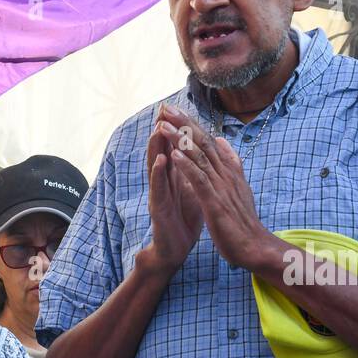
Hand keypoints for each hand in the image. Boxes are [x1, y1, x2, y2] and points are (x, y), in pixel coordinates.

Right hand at [146, 104, 204, 271]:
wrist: (176, 249)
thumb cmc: (184, 219)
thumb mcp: (192, 190)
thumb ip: (193, 171)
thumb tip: (201, 152)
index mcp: (174, 177)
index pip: (174, 149)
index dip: (177, 130)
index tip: (179, 108)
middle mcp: (164, 182)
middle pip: (162, 151)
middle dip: (163, 130)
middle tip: (164, 108)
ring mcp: (159, 194)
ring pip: (156, 166)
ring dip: (156, 146)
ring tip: (159, 127)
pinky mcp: (158, 209)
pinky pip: (158, 188)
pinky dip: (158, 173)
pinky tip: (161, 159)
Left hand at [161, 104, 274, 269]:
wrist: (255, 247)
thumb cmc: (244, 222)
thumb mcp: (239, 187)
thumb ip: (231, 163)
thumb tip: (222, 141)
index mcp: (229, 171)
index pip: (209, 141)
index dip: (192, 125)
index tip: (176, 110)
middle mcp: (226, 174)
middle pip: (203, 142)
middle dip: (184, 124)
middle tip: (166, 107)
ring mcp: (221, 187)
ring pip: (199, 157)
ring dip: (180, 140)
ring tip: (163, 125)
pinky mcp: (216, 203)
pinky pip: (199, 180)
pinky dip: (187, 166)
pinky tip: (174, 155)